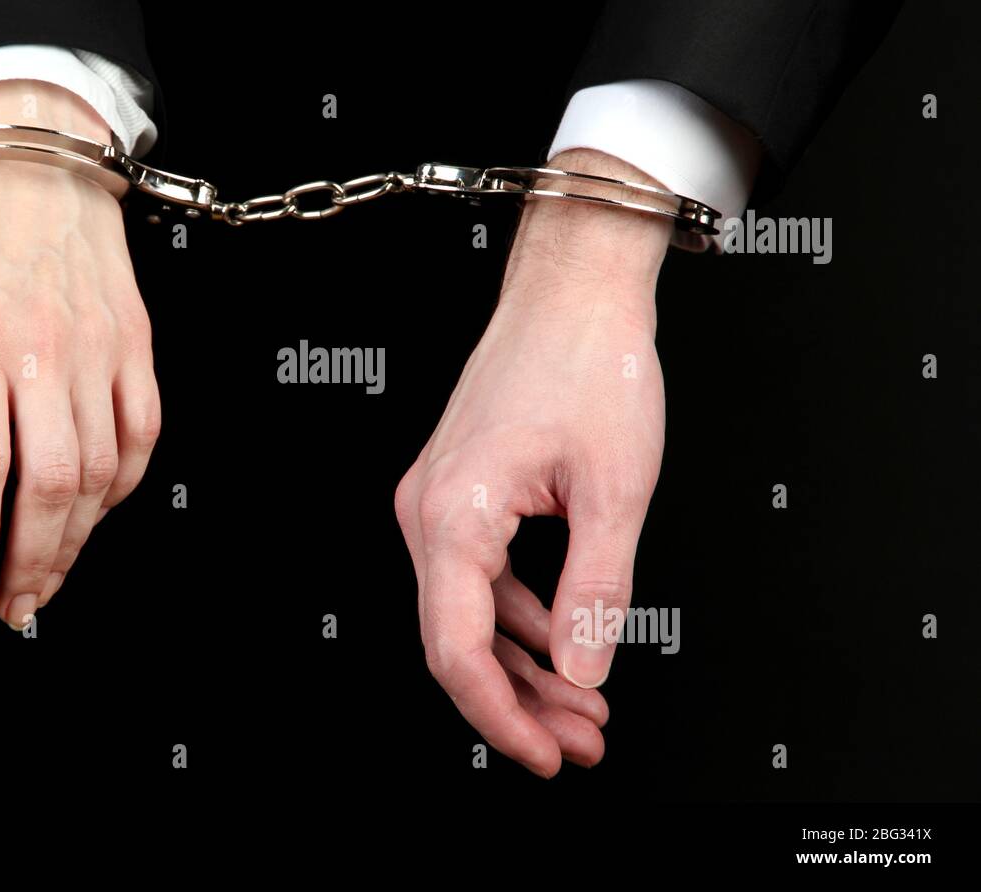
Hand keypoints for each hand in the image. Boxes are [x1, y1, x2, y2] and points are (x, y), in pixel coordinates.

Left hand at [0, 81, 159, 627]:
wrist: (40, 171)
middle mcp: (44, 352)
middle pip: (51, 482)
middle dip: (34, 560)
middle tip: (15, 606)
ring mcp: (101, 350)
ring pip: (102, 470)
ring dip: (76, 538)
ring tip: (50, 576)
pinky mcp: (138, 347)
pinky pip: (142, 436)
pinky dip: (121, 488)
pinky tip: (94, 513)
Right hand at [394, 149, 670, 775]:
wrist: (573, 289)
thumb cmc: (588, 361)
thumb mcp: (614, 489)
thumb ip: (596, 590)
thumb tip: (584, 670)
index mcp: (454, 513)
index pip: (457, 650)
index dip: (501, 716)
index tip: (546, 754)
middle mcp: (429, 510)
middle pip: (458, 639)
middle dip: (522, 700)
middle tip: (582, 741)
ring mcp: (439, 499)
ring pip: (470, 613)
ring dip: (524, 664)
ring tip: (584, 707)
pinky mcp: (461, 489)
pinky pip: (481, 575)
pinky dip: (520, 617)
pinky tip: (563, 642)